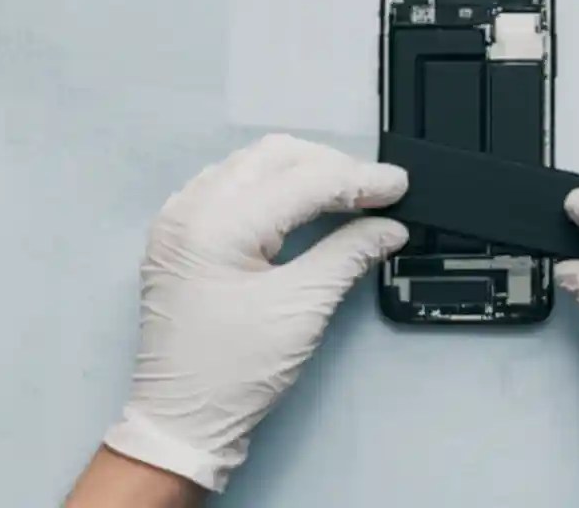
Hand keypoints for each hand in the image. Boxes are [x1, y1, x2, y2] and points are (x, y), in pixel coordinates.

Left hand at [101, 134, 409, 491]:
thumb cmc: (236, 372)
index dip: (358, 180)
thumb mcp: (303, 309)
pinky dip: (269, 185)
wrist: (181, 420)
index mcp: (217, 226)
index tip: (400, 186)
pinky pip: (229, 184)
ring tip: (345, 196)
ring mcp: (178, 218)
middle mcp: (190, 209)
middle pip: (274, 156)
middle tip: (375, 192)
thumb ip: (349, 254)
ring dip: (300, 171)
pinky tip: (297, 204)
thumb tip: (389, 226)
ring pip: (251, 164)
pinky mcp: (178, 234)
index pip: (302, 181)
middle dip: (330, 167)